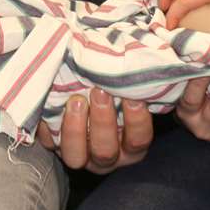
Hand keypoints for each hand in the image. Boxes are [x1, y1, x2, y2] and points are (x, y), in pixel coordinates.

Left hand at [35, 89, 153, 172]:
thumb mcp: (134, 88)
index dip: (136, 121)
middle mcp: (107, 155)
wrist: (86, 90)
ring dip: (74, 129)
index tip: (133, 96)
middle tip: (99, 91)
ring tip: (75, 100)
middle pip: (105, 151)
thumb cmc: (117, 88)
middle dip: (102, 123)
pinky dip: (47, 129)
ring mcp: (80, 155)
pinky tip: (49, 109)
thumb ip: (144, 79)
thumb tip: (163, 52)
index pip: (139, 140)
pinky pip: (48, 145)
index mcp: (131, 144)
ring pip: (76, 157)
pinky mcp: (55, 148)